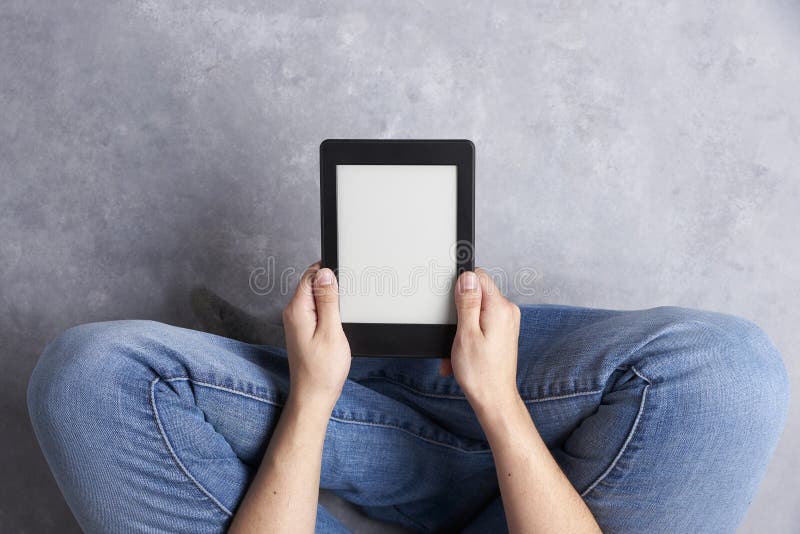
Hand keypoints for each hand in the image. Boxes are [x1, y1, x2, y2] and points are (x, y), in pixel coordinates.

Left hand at [282, 263, 350, 410]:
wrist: (313, 396)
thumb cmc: (323, 370)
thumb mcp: (331, 331)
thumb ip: (327, 300)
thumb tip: (325, 273)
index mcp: (297, 310)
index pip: (310, 275)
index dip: (328, 271)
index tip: (345, 277)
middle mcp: (293, 313)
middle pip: (312, 283)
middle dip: (331, 285)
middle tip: (347, 302)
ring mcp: (297, 322)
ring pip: (315, 296)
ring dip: (331, 300)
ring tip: (342, 317)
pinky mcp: (303, 329)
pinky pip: (315, 310)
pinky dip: (328, 311)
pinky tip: (337, 325)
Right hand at [443, 269, 521, 415]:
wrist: (494, 398)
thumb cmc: (480, 373)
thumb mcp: (465, 333)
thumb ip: (468, 302)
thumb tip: (467, 277)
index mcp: (500, 308)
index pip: (478, 277)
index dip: (461, 288)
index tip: (454, 306)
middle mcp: (508, 312)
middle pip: (477, 294)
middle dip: (460, 312)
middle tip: (454, 334)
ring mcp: (507, 322)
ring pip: (477, 311)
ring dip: (463, 327)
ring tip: (458, 348)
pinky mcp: (504, 332)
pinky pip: (482, 323)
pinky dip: (470, 335)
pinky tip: (463, 352)